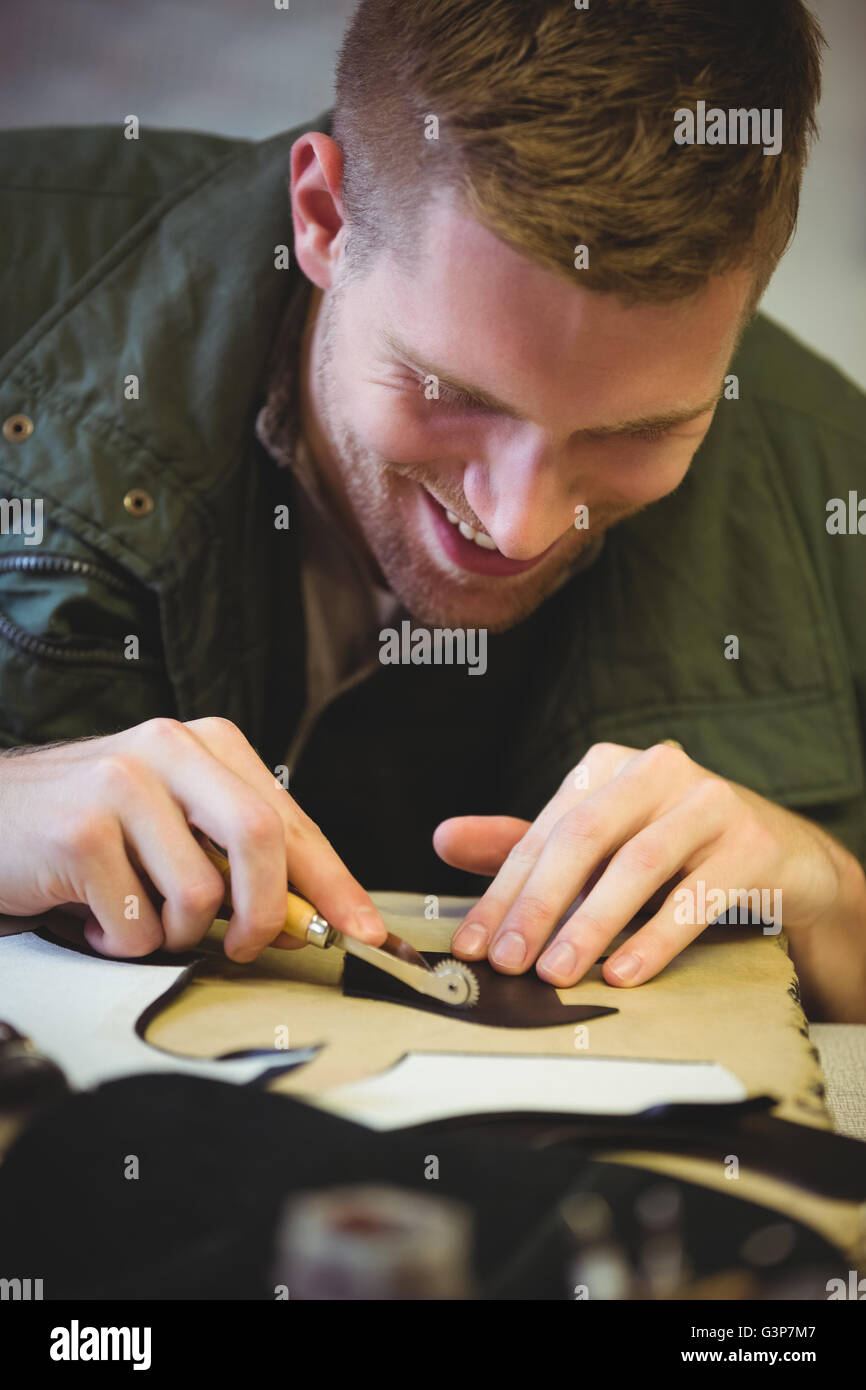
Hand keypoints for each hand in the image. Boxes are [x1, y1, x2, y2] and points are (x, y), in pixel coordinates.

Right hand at [0, 717, 386, 961]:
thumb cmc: (93, 830)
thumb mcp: (176, 822)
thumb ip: (240, 855)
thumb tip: (316, 916)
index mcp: (210, 744)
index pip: (292, 819)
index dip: (334, 883)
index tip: (366, 932)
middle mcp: (170, 748)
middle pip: (262, 841)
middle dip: (267, 914)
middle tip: (244, 948)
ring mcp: (123, 783)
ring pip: (198, 896)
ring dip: (169, 934)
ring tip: (132, 913)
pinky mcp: (81, 829)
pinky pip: (136, 924)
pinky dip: (119, 941)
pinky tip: (90, 913)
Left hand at [434, 741, 864, 1009]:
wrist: (780, 858)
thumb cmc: (673, 851)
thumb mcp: (597, 846)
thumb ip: (525, 845)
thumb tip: (443, 839)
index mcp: (607, 765)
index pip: (544, 833)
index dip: (502, 891)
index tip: (472, 945)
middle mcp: (656, 770)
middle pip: (584, 838)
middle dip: (537, 904)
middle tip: (508, 962)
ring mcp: (709, 802)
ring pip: (638, 865)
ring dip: (591, 923)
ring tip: (556, 972)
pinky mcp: (751, 843)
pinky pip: (696, 895)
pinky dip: (655, 937)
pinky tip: (623, 973)